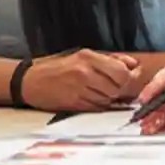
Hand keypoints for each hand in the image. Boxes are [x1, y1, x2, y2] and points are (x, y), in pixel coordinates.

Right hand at [22, 49, 141, 111]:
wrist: (31, 81)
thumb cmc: (58, 68)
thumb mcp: (83, 56)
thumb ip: (110, 59)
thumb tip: (134, 64)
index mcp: (88, 58)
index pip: (121, 71)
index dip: (132, 77)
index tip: (134, 77)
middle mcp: (85, 73)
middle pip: (118, 86)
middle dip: (123, 89)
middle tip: (121, 88)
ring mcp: (80, 89)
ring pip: (109, 98)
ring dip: (112, 98)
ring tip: (103, 91)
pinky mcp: (75, 104)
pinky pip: (98, 107)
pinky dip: (101, 105)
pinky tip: (95, 98)